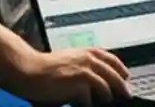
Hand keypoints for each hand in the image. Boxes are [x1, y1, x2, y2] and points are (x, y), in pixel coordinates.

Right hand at [0, 47, 130, 105]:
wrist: (28, 70)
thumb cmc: (44, 68)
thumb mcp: (70, 60)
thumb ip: (85, 66)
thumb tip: (100, 81)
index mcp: (88, 52)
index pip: (113, 61)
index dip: (121, 71)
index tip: (126, 78)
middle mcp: (90, 60)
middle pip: (115, 77)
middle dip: (121, 88)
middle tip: (126, 96)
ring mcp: (86, 72)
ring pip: (105, 90)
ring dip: (102, 98)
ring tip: (95, 101)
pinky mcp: (80, 85)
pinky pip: (90, 100)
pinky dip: (85, 103)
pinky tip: (77, 102)